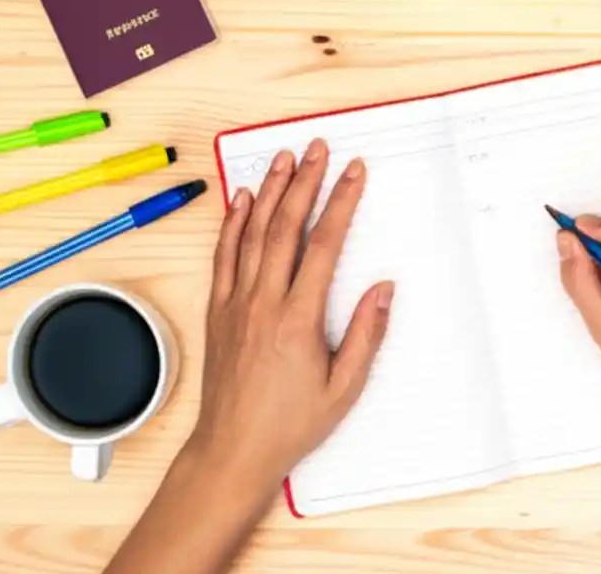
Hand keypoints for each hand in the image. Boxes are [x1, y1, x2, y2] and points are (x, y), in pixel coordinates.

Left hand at [189, 140, 393, 486]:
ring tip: (283, 158)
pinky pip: (223, 256)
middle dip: (304, 182)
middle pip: (285, 227)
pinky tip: (241, 199)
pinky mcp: (218, 311)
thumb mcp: (344, 388)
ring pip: (252, 234)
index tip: (354, 173)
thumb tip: (382, 289)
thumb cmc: (290, 423)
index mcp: (299, 319)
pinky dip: (232, 223)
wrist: (233, 449)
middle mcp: (263, 302)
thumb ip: (366, 335)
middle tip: (318, 150)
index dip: (341, 203)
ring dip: (269, 191)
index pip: (324, 245)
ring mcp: (236, 303)